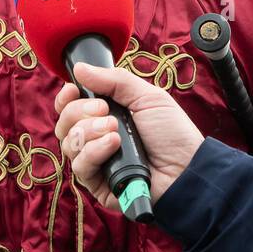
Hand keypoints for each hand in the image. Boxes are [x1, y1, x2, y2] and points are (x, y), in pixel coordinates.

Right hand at [54, 60, 204, 210]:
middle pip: (65, 123)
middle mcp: (95, 138)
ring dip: (89, 131)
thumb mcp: (147, 97)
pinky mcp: (98, 184)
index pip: (70, 107)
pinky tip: (113, 144)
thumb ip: (114, 80)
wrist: (187, 168)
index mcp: (104, 115)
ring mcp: (95, 161)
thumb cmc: (172, 133)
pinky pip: (80, 166)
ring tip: (115, 130)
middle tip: (106, 111)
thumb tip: (79, 68)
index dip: (66, 98)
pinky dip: (94, 151)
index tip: (73, 90)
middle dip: (81, 112)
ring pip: (69, 143)